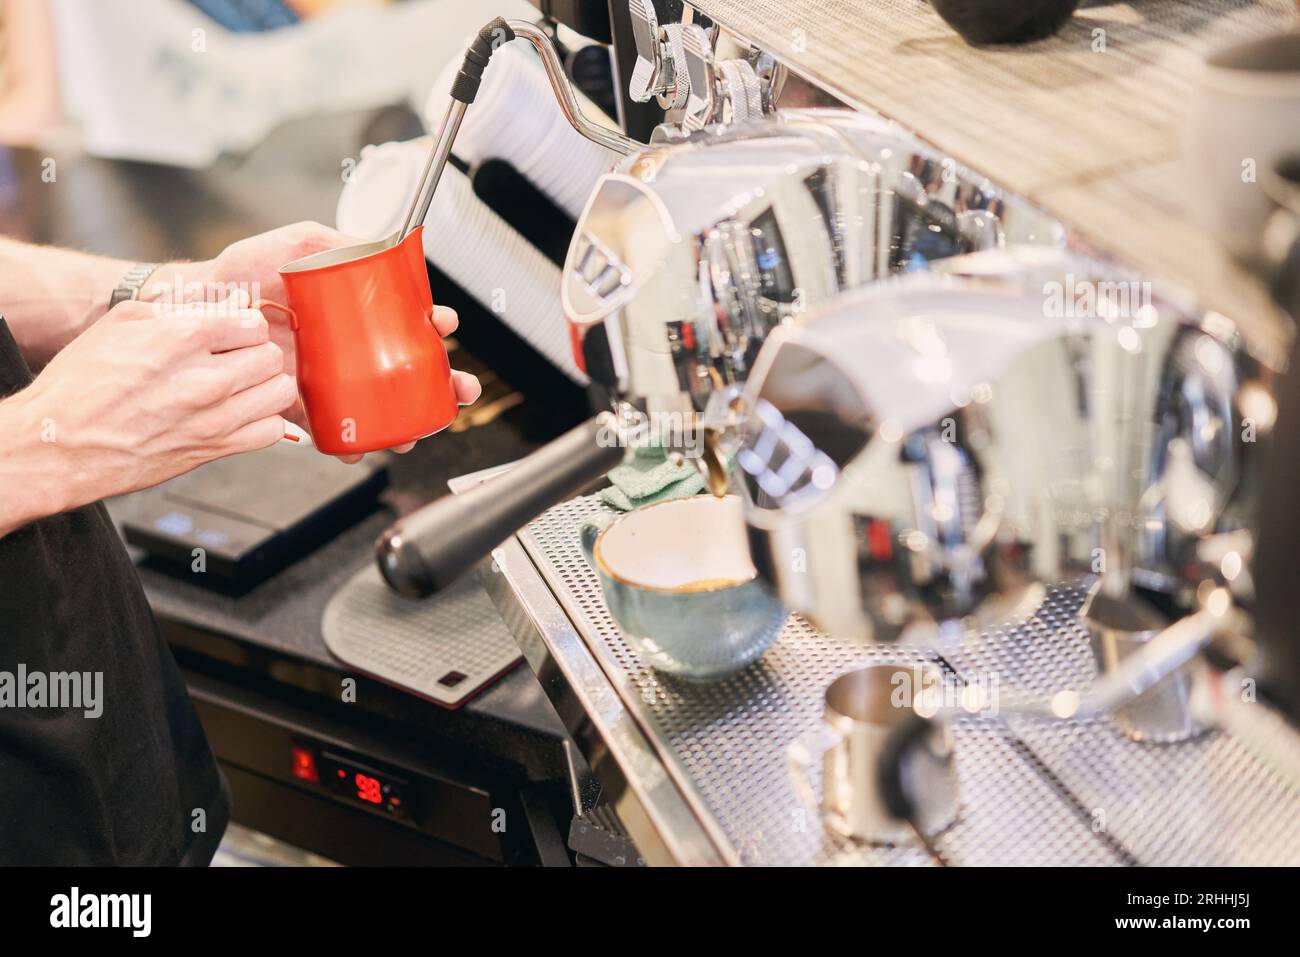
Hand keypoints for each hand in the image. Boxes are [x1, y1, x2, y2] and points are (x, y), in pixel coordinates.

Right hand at [2, 295, 294, 525]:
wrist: (60, 443)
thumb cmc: (81, 383)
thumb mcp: (122, 323)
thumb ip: (180, 308)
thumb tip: (227, 303)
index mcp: (182, 338)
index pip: (253, 322)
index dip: (243, 325)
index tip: (232, 333)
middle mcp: (205, 378)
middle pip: (272, 355)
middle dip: (257, 352)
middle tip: (237, 358)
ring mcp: (215, 417)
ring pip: (280, 391)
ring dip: (266, 385)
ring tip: (243, 385)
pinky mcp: (216, 449)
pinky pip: (272, 430)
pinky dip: (265, 421)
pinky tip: (242, 414)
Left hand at [153, 221, 481, 461]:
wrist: (195, 309)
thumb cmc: (241, 274)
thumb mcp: (295, 245)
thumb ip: (335, 241)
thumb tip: (379, 247)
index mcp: (351, 313)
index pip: (405, 321)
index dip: (432, 326)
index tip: (443, 325)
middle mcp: (346, 349)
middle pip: (407, 370)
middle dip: (441, 384)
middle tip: (458, 388)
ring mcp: (327, 380)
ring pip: (381, 407)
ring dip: (409, 420)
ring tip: (418, 428)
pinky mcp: (301, 406)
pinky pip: (337, 430)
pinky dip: (357, 443)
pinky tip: (369, 445)